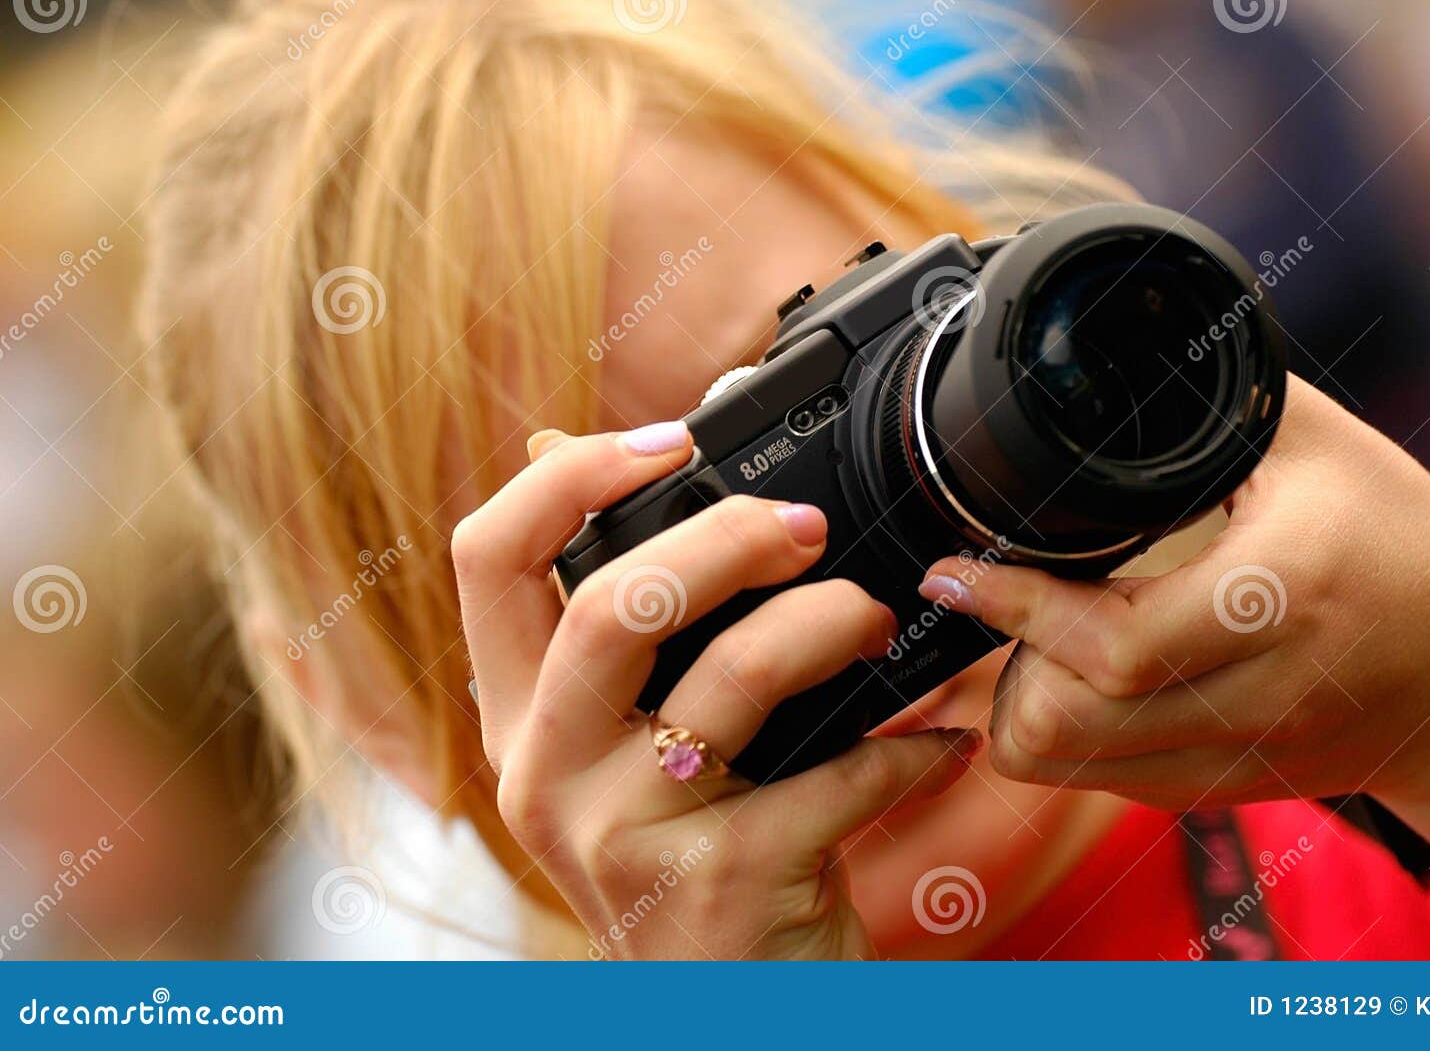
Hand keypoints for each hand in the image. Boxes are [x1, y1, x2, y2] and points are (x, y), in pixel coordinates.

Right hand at [453, 423, 978, 959]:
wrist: (734, 1015)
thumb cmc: (689, 858)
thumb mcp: (624, 750)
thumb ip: (615, 632)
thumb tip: (580, 455)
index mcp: (519, 718)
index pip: (488, 557)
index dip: (571, 475)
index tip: (674, 442)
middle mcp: (545, 775)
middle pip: (615, 602)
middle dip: (730, 537)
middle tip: (809, 529)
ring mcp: (623, 837)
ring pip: (736, 676)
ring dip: (831, 626)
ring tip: (879, 622)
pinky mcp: (721, 887)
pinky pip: (834, 776)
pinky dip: (905, 751)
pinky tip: (934, 746)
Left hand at [920, 375, 1429, 811]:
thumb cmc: (1400, 541)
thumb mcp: (1319, 441)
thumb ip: (1210, 397)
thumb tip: (1111, 345)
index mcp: (1283, 592)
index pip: (1115, 641)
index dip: (1014, 606)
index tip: (955, 569)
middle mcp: (1260, 691)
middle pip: (1066, 720)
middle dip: (1005, 656)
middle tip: (1004, 595)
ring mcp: (1239, 756)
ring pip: (1067, 764)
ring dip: (1022, 701)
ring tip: (1037, 636)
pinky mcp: (1223, 790)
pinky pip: (1101, 784)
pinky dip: (1062, 735)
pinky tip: (1070, 677)